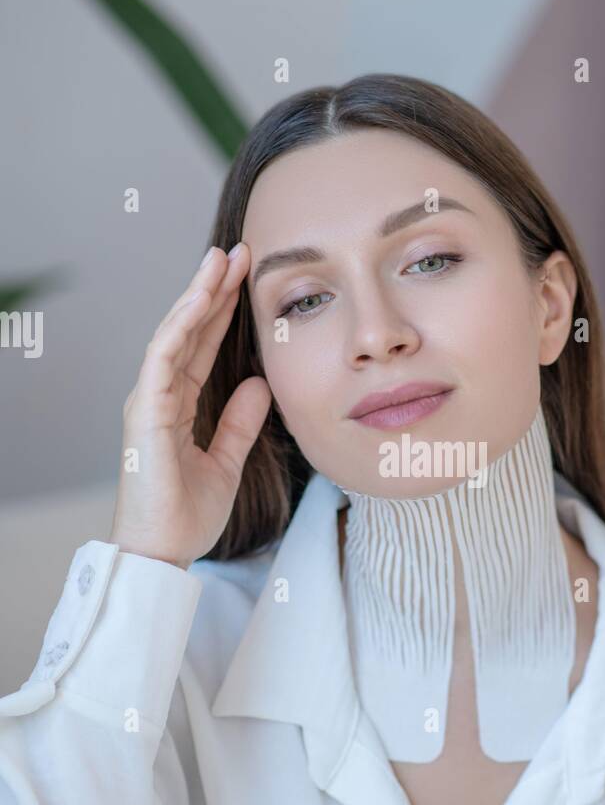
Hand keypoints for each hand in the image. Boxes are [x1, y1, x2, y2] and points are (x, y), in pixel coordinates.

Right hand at [109, 244, 271, 570]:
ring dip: (197, 294)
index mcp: (176, 405)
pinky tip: (201, 299)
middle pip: (188, 331)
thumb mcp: (228, 462)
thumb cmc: (186, 516)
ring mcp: (148, 402)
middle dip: (212, 289)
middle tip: (239, 250)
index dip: (223, 311)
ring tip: (221, 259)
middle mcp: (159, 396)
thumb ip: (240, 422)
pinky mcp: (146, 413)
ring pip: (173, 333)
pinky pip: (163, 358)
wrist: (164, 554)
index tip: (246, 276)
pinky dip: (182, 325)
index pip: (202, 346)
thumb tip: (258, 384)